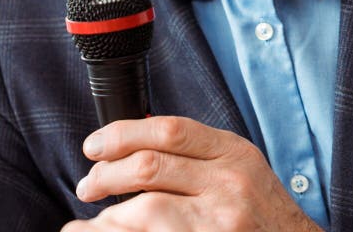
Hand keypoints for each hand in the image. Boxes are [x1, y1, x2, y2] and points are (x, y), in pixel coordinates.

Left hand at [61, 116, 322, 231]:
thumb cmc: (264, 215)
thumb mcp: (241, 168)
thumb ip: (197, 152)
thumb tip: (134, 137)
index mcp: (233, 152)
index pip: (167, 129)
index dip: (121, 134)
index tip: (93, 146)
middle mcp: (230, 183)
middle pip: (150, 166)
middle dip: (106, 175)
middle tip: (87, 186)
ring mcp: (222, 221)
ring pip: (146, 210)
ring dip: (107, 217)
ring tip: (90, 223)